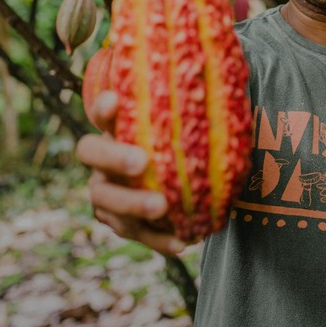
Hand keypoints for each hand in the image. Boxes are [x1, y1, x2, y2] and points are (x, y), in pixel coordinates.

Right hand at [76, 91, 185, 254]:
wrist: (181, 183)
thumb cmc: (186, 143)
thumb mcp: (192, 124)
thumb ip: (200, 108)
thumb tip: (235, 84)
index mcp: (118, 126)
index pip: (104, 110)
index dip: (103, 106)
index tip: (115, 100)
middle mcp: (103, 156)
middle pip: (90, 152)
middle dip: (113, 156)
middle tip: (141, 162)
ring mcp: (105, 189)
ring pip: (105, 198)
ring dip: (132, 203)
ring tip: (162, 207)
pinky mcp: (116, 220)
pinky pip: (132, 231)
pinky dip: (156, 239)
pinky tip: (181, 242)